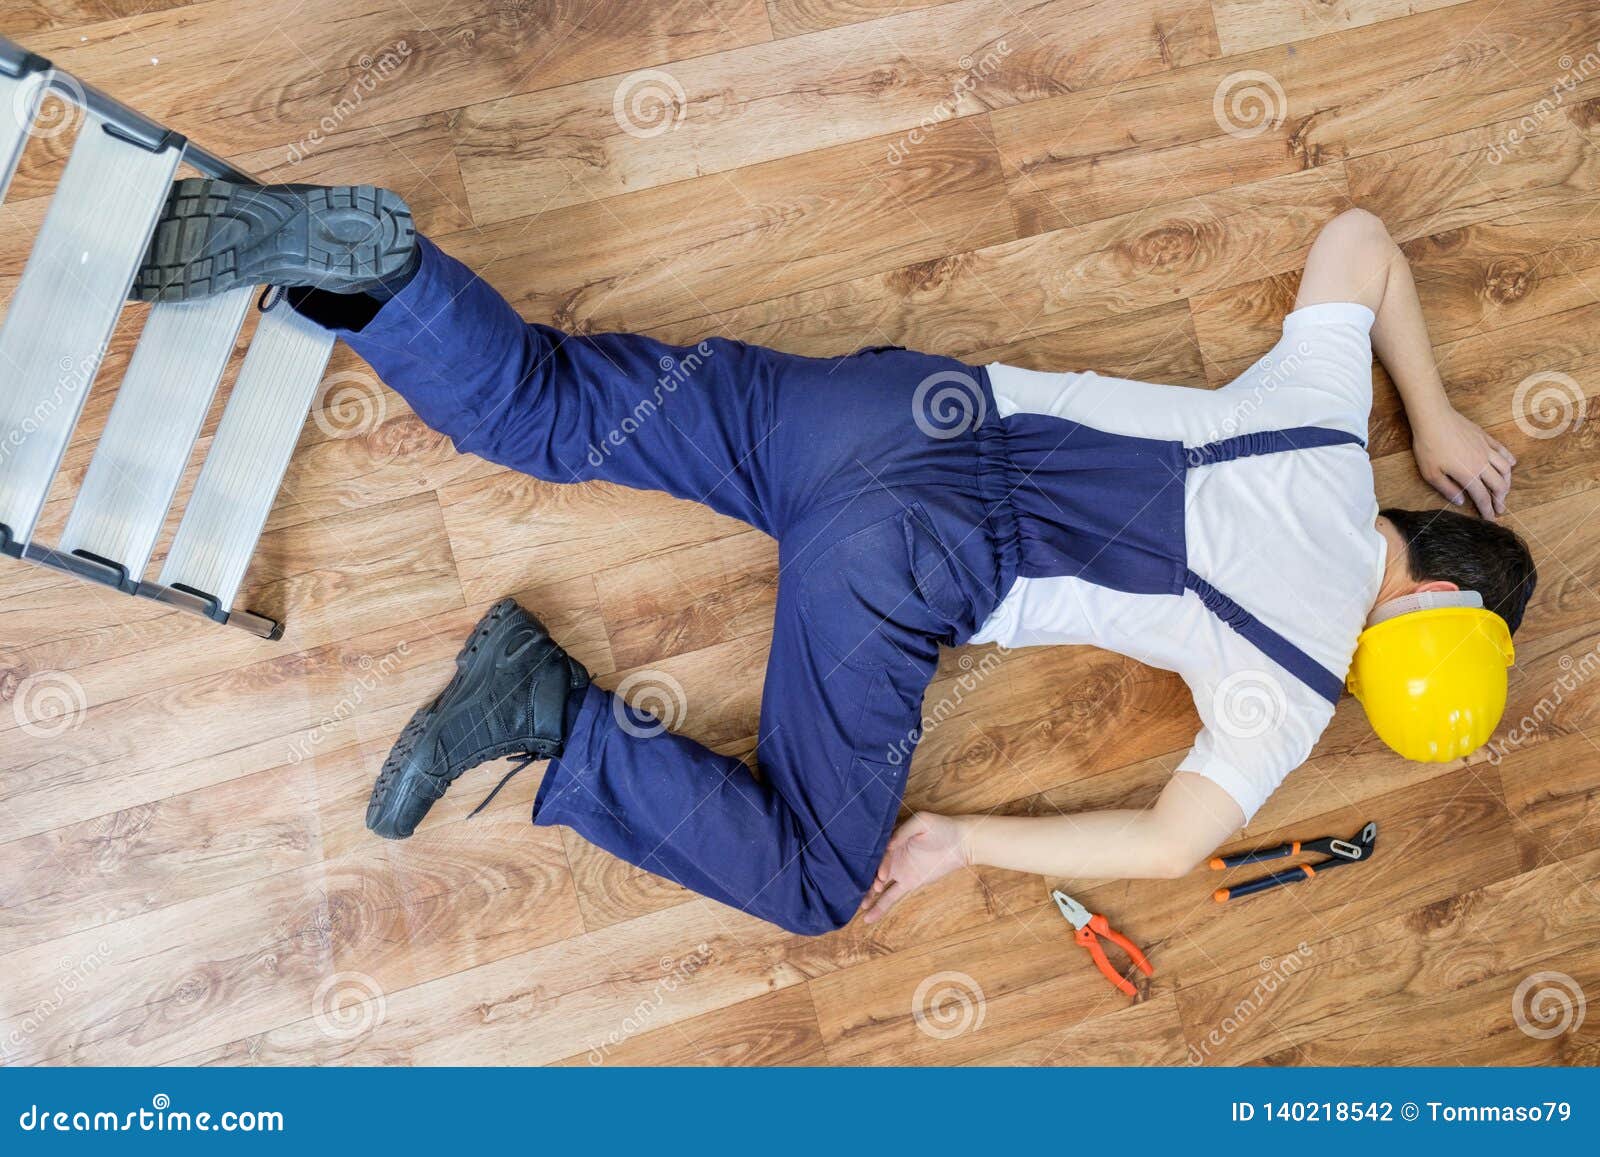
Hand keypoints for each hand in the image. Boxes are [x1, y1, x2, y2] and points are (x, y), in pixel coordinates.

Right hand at [858, 812, 970, 923]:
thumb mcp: (921, 822)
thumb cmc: (941, 827)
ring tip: (860, 904)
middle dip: (865, 880)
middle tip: (868, 890)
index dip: (878, 864)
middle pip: (872, 869)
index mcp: (891, 839)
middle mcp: (890, 855)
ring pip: (877, 885)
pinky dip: (880, 907)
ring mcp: (898, 870)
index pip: (878, 853)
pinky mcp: (907, 882)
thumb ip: (904, 831)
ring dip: (867, 894)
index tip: (881, 875)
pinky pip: (890, 896)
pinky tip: (868, 917)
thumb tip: (888, 845)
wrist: (960, 843)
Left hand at [1411, 403, 1514, 518]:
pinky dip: (1509, 460)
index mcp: (1468, 475)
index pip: (1483, 497)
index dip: (1488, 510)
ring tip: (1504, 490)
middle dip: (1501, 499)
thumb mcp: (1431, 474)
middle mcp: (1482, 463)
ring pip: (1505, 469)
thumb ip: (1448, 489)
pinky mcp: (1485, 438)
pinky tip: (1510, 465)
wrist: (1434, 419)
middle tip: (1500, 508)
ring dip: (1507, 482)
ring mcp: (1486, 449)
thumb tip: (1462, 501)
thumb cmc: (1428, 447)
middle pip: (1499, 485)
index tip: (1491, 519)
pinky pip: (1503, 451)